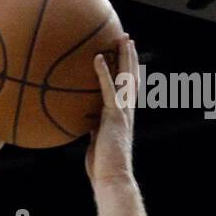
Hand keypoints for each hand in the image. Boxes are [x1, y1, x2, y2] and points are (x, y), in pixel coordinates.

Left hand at [85, 34, 136, 186]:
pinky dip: (103, 73)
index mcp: (123, 118)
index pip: (128, 90)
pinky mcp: (113, 116)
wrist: (111, 177)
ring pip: (126, 78)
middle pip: (131, 77)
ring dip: (124, 56)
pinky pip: (108, 89)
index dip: (128, 72)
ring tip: (122, 38)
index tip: (126, 56)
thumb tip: (84, 124)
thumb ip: (93, 130)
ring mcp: (122, 112)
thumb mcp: (95, 144)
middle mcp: (126, 111)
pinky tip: (97, 57)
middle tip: (127, 38)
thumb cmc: (102, 167)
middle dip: (130, 57)